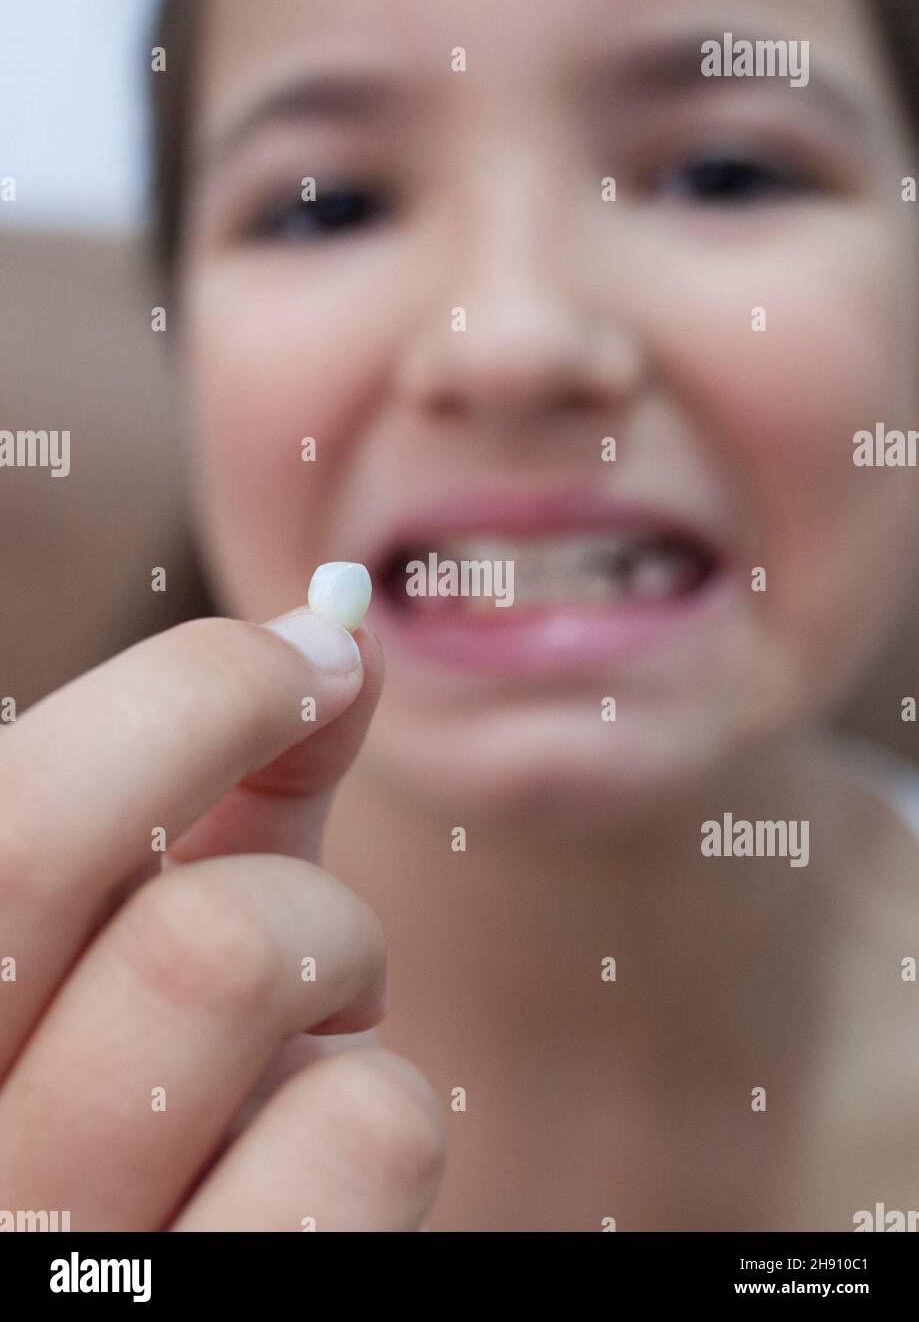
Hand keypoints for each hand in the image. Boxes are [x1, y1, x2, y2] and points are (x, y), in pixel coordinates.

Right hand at [0, 609, 444, 1229]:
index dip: (199, 694)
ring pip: (286, 1020)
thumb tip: (342, 624)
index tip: (314, 660)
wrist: (124, 1279)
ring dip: (340, 976)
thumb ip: (227, 787)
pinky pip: (371, 1136)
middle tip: (316, 901)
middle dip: (302, 885)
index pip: (20, 831)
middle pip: (202, 939)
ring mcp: (77, 1283)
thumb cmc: (132, 1087)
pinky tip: (307, 1165)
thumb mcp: (139, 928)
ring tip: (298, 1039)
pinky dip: (375, 1110)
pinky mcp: (227, 1319)